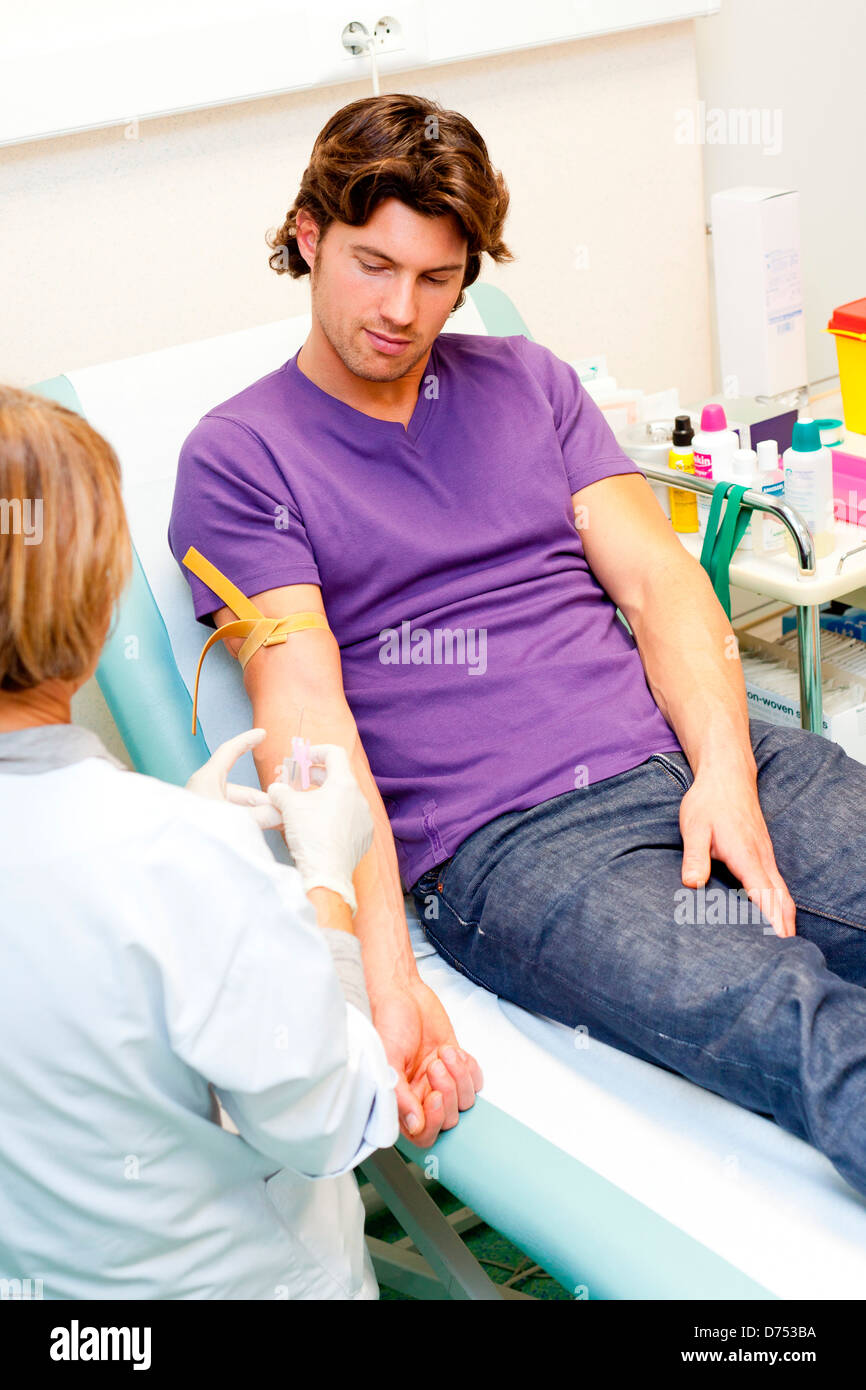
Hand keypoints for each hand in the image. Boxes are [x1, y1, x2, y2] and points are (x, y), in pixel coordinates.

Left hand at [185, 728, 281, 829]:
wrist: (174, 857)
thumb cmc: (196, 831)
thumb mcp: (234, 819)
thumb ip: (260, 815)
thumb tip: (281, 812)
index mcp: (208, 779)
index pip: (229, 752)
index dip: (246, 741)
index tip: (262, 733)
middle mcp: (206, 790)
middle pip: (242, 789)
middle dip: (264, 800)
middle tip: (284, 812)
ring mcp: (206, 808)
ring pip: (238, 807)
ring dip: (257, 815)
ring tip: (277, 826)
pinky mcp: (206, 824)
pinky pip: (232, 818)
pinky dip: (247, 823)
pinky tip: (261, 833)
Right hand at [267, 744, 373, 913]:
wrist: (326, 873)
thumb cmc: (311, 836)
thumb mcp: (289, 807)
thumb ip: (281, 791)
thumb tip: (276, 789)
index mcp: (345, 784)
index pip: (334, 753)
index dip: (315, 752)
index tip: (301, 760)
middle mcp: (359, 798)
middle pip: (338, 777)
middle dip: (314, 777)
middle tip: (297, 784)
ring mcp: (364, 819)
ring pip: (343, 800)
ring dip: (323, 798)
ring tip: (305, 808)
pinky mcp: (364, 837)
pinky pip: (348, 819)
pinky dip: (333, 817)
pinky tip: (318, 828)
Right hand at [371, 977, 483, 1145]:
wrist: (404, 993)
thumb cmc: (389, 1022)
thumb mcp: (388, 1057)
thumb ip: (398, 1094)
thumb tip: (415, 1125)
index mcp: (401, 1101)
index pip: (424, 1134)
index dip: (434, 1121)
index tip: (435, 1097)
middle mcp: (422, 1096)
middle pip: (449, 1119)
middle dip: (448, 1090)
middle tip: (434, 1065)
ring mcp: (441, 1081)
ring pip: (466, 1100)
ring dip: (459, 1075)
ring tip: (443, 1053)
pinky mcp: (456, 1065)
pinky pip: (476, 1080)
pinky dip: (470, 1067)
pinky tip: (454, 1051)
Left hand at [679, 766, 795, 937]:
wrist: (726, 776)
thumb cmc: (708, 802)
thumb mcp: (694, 827)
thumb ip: (695, 857)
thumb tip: (692, 884)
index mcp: (746, 855)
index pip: (763, 894)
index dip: (771, 920)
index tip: (778, 943)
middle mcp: (762, 858)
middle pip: (781, 898)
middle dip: (785, 927)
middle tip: (786, 955)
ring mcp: (765, 855)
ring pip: (782, 891)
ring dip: (786, 917)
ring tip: (785, 944)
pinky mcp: (763, 853)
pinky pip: (778, 883)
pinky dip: (782, 903)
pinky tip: (777, 916)